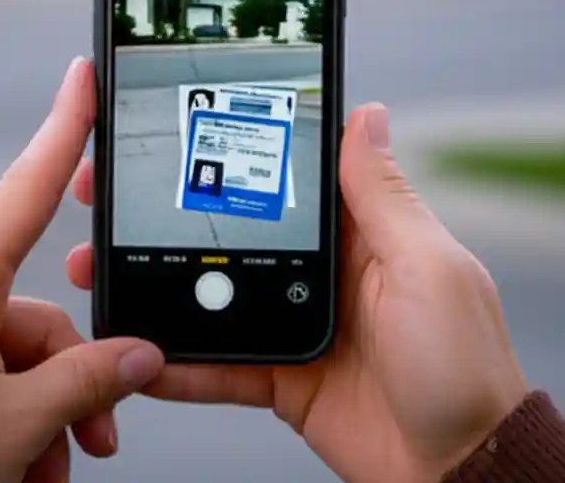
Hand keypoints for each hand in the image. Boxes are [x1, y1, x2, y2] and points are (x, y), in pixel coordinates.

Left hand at [0, 58, 164, 482]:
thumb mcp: (21, 421)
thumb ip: (89, 381)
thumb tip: (136, 358)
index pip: (23, 192)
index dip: (61, 133)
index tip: (80, 84)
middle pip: (34, 319)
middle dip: (72, 383)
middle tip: (95, 437)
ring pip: (9, 363)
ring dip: (41, 419)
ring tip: (47, 471)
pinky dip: (6, 426)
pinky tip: (17, 470)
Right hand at [66, 103, 526, 481]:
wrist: (464, 471)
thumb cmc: (465, 366)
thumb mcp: (427, 268)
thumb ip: (382, 198)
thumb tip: (365, 116)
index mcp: (364, 233)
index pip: (286, 177)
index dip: (232, 153)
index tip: (175, 128)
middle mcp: (325, 273)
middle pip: (233, 234)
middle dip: (171, 215)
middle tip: (110, 195)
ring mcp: (297, 326)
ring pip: (213, 298)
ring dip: (158, 286)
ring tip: (99, 268)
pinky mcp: (282, 381)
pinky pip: (219, 368)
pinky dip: (179, 366)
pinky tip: (140, 356)